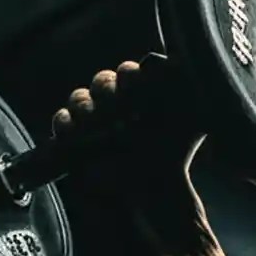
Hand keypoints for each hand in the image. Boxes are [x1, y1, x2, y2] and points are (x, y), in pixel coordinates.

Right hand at [50, 59, 205, 205]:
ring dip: (86, 105)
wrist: (155, 190)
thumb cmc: (175, 154)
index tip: (135, 84)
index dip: (129, 75)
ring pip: (80, 97)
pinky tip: (74, 132)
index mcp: (143, 93)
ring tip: (96, 120)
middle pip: (102, 81)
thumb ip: (191, 94)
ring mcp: (94, 119)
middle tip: (117, 103)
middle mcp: (117, 102)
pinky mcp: (74, 138)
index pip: (128, 72)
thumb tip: (182, 66)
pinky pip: (61, 121)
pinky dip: (65, 123)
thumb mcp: (193, 123)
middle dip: (107, 88)